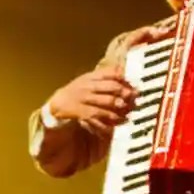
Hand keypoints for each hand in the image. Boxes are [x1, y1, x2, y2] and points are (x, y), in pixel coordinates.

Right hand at [47, 25, 166, 136]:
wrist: (58, 103)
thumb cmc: (78, 91)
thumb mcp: (89, 80)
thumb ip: (105, 76)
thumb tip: (124, 72)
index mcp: (91, 76)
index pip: (111, 73)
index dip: (125, 79)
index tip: (134, 85)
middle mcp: (88, 85)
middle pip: (111, 87)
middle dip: (125, 92)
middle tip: (135, 97)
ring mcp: (84, 99)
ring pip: (107, 102)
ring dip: (120, 106)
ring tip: (129, 109)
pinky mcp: (81, 112)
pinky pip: (99, 115)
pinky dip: (110, 119)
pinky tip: (119, 121)